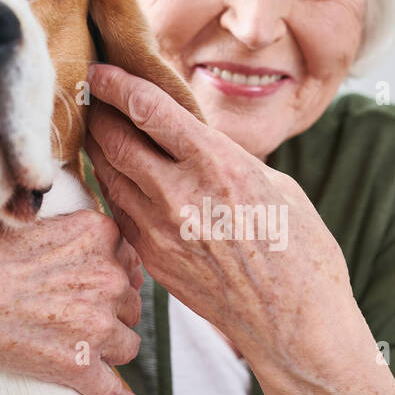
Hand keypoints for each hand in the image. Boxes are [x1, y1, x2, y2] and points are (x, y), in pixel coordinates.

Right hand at [0, 210, 144, 394]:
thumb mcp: (30, 223)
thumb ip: (71, 232)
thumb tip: (95, 248)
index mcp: (96, 234)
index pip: (126, 259)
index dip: (110, 273)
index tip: (92, 283)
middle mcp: (106, 277)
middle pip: (129, 302)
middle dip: (110, 310)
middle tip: (71, 315)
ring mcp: (96, 324)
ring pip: (127, 343)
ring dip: (109, 348)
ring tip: (76, 346)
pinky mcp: (77, 365)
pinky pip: (113, 390)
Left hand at [84, 63, 352, 370]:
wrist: (295, 324)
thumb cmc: (301, 252)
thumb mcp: (276, 186)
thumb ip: (228, 160)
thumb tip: (198, 143)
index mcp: (218, 165)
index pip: (148, 110)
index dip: (118, 84)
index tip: (103, 70)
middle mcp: (181, 195)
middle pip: (115, 141)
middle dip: (99, 114)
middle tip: (93, 98)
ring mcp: (161, 232)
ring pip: (109, 178)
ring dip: (99, 151)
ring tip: (98, 132)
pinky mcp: (154, 260)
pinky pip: (120, 213)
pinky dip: (113, 189)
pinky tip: (117, 179)